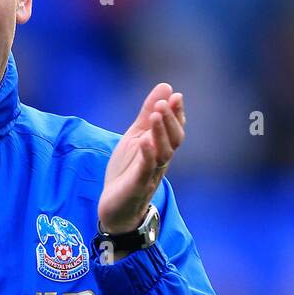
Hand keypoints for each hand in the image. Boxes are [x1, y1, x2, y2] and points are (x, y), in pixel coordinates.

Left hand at [98, 84, 184, 234]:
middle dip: (170, 120)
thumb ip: (148, 114)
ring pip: (164, 153)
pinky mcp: (137, 185)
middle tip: (164, 102)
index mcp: (161, 148)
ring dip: (161, 133)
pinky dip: (147, 155)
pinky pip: (146, 169)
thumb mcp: (136, 137)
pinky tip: (144, 141)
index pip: (175, 128)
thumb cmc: (128, 171)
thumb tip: (165, 86)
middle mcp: (160, 160)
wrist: (116, 207)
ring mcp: (150, 173)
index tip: (176, 95)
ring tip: (156, 115)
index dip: (177, 113)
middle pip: (174, 139)